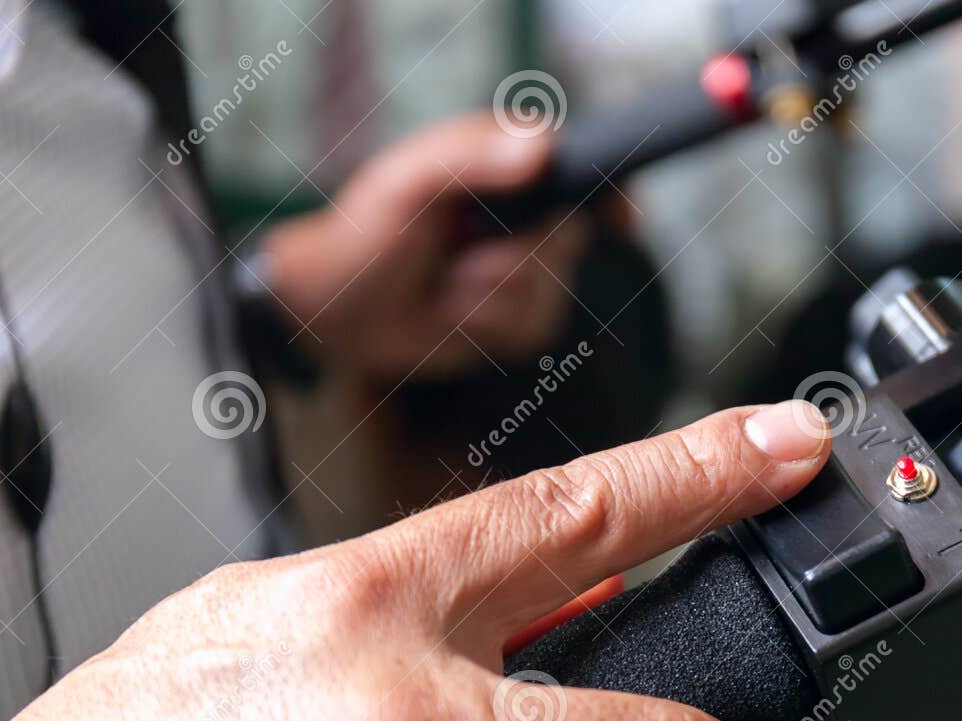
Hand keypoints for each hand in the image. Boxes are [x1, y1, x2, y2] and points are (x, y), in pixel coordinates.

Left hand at [261, 113, 588, 381]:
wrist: (340, 309)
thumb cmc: (367, 231)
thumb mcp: (409, 180)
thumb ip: (471, 154)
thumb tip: (541, 147)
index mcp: (509, 165)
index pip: (586, 169)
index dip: (612, 192)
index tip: (621, 217)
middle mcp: (529, 216)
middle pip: (567, 240)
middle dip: (512, 257)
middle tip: (458, 253)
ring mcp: (528, 272)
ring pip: (546, 295)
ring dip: (485, 298)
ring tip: (444, 285)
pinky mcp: (520, 323)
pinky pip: (530, 332)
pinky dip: (483, 328)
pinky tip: (451, 314)